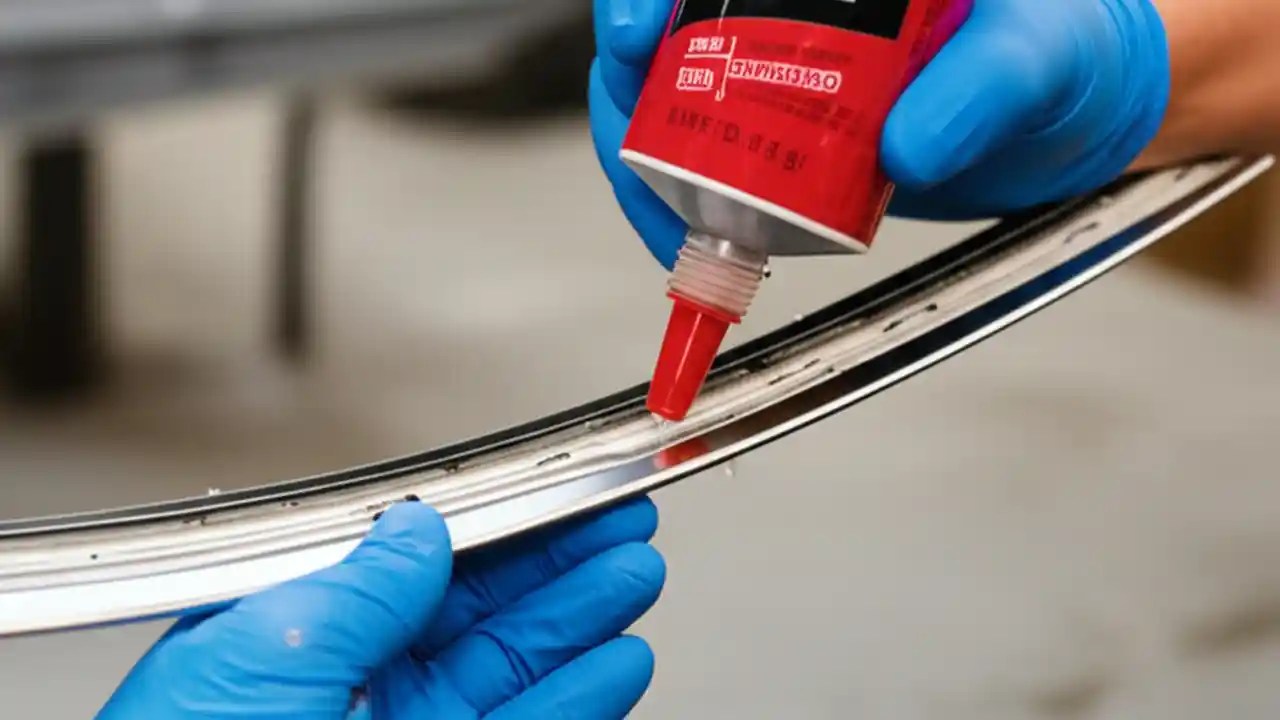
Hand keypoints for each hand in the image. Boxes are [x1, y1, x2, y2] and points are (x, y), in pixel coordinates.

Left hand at [98, 498, 663, 718]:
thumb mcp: (261, 653)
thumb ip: (354, 590)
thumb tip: (418, 530)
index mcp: (292, 639)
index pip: (407, 562)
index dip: (485, 523)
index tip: (543, 491)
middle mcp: (352, 690)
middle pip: (475, 608)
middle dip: (552, 560)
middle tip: (612, 522)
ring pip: (512, 666)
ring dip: (578, 619)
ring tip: (629, 577)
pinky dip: (578, 697)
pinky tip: (612, 666)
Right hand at [590, 0, 1170, 265]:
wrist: (1072, 117)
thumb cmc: (1066, 52)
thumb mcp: (1038, 55)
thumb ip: (987, 87)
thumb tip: (908, 148)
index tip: (634, 32)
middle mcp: (787, 4)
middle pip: (664, 28)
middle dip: (628, 90)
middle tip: (637, 154)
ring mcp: (775, 65)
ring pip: (664, 97)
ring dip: (644, 163)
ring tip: (666, 229)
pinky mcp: (777, 129)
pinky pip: (704, 156)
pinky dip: (680, 204)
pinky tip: (690, 243)